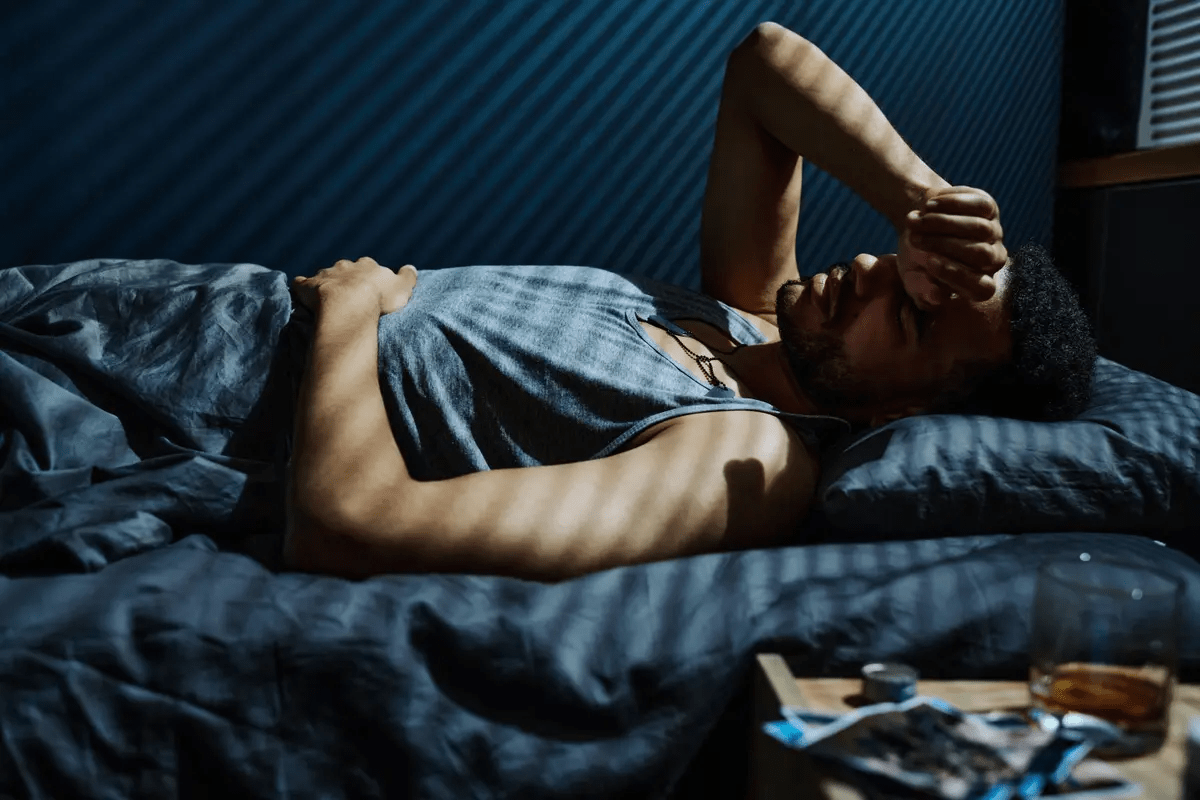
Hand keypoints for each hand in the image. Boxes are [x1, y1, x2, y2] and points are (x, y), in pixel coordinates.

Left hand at [292, 257, 417, 315]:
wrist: (349, 305)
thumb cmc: (379, 299)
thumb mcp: (403, 288)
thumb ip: (408, 277)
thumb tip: (411, 267)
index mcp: (367, 266)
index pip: (368, 266)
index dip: (369, 277)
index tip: (370, 288)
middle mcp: (345, 266)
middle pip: (345, 269)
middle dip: (346, 278)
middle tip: (349, 295)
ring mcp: (325, 274)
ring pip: (324, 275)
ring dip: (325, 283)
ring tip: (327, 298)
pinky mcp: (308, 285)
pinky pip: (301, 283)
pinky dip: (301, 286)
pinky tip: (302, 294)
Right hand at [898, 185, 1006, 305]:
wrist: (919, 223)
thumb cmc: (916, 258)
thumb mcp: (912, 278)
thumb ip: (922, 290)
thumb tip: (936, 295)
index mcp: (978, 285)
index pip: (982, 288)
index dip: (958, 276)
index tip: (929, 262)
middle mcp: (992, 260)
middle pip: (981, 254)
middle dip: (944, 245)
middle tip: (914, 239)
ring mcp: (994, 232)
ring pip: (979, 228)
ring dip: (942, 223)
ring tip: (914, 222)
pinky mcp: (989, 208)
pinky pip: (978, 206)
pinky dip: (950, 204)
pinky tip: (928, 207)